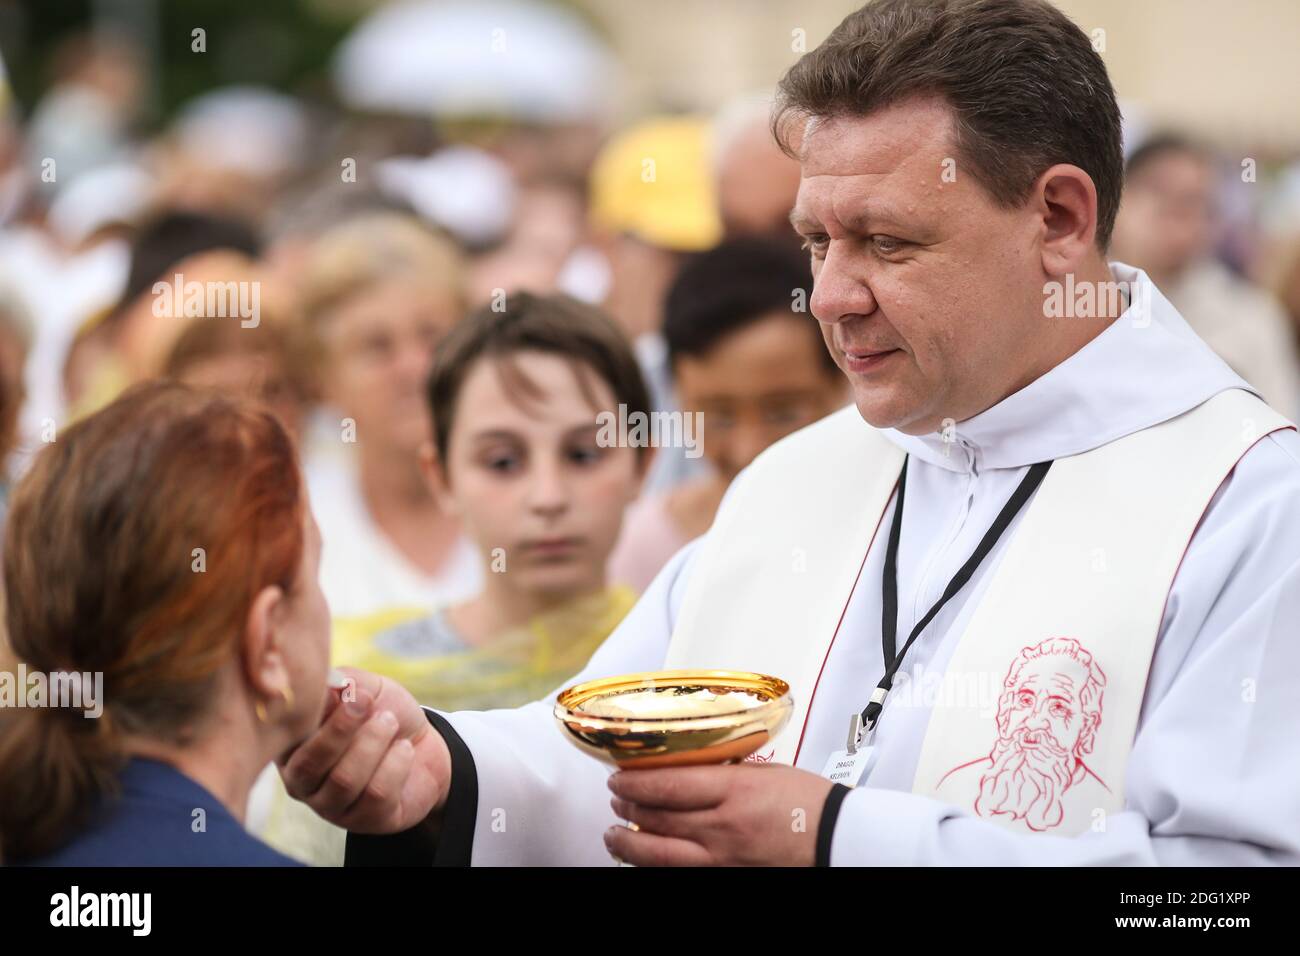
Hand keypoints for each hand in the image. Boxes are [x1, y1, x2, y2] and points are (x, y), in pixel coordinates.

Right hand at [277, 667, 450, 832]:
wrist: (422, 744)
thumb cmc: (382, 712)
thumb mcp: (365, 688)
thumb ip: (343, 682)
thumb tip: (327, 686)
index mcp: (291, 745)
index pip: (287, 738)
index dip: (317, 713)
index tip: (348, 691)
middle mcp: (301, 780)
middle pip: (309, 765)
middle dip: (342, 730)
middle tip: (367, 702)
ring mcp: (329, 806)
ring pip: (345, 781)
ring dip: (373, 744)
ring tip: (390, 723)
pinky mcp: (363, 821)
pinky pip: (376, 794)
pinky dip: (396, 764)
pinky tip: (404, 749)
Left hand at [605, 763, 833, 865]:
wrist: (837, 840)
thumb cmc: (809, 803)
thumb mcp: (763, 772)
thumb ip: (724, 771)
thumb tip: (687, 766)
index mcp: (734, 791)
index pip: (667, 784)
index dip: (634, 780)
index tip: (618, 775)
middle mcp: (723, 827)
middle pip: (657, 818)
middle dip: (627, 807)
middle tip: (615, 798)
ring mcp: (723, 859)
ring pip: (660, 854)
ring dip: (629, 843)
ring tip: (614, 834)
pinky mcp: (726, 877)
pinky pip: (679, 873)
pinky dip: (655, 866)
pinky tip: (643, 860)